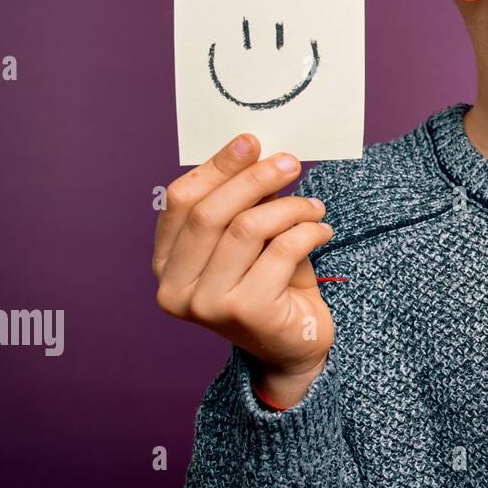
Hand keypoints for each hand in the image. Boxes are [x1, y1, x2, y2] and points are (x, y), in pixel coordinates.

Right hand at [152, 134, 336, 398]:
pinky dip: (308, 231)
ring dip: (289, 207)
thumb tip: (259, 152)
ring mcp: (207, 305)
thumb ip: (245, 204)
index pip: (181, 201)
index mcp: (165, 264)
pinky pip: (281, 250)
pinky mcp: (246, 313)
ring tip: (314, 207)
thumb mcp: (252, 240)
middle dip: (255, 178)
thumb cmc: (272, 284)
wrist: (294, 346)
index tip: (251, 141)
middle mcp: (175, 288)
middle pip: (211, 212)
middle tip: (291, 162)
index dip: (216, 166)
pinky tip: (322, 231)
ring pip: (248, 228)